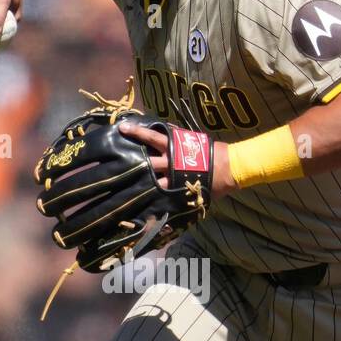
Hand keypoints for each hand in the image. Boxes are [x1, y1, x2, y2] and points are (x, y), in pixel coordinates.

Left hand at [117, 121, 235, 198]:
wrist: (228, 168)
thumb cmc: (211, 151)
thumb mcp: (192, 140)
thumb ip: (176, 137)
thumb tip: (163, 130)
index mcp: (174, 146)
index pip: (152, 137)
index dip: (136, 132)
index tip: (121, 128)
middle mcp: (171, 161)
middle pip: (147, 162)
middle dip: (131, 163)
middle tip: (112, 166)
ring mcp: (174, 178)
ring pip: (153, 182)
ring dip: (138, 186)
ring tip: (120, 192)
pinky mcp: (180, 191)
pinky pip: (165, 198)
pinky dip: (155, 204)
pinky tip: (142, 212)